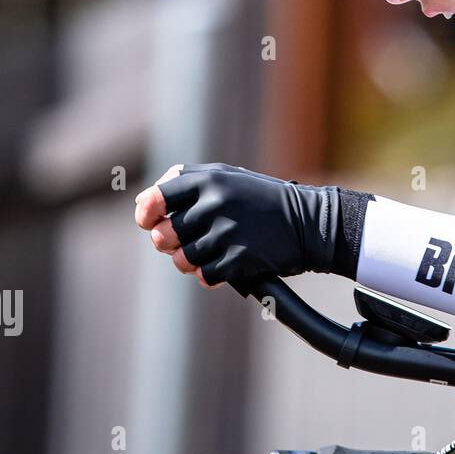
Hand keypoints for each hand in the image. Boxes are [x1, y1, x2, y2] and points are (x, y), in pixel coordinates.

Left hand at [134, 163, 340, 287]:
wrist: (309, 222)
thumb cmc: (263, 200)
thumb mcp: (229, 178)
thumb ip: (188, 183)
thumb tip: (145, 200)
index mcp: (208, 180)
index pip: (155, 198)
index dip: (145, 213)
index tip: (149, 222)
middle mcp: (214, 203)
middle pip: (163, 234)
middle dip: (167, 243)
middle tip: (180, 242)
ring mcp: (227, 232)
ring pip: (182, 259)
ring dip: (188, 262)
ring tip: (204, 255)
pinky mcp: (240, 258)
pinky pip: (205, 275)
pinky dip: (210, 275)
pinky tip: (223, 266)